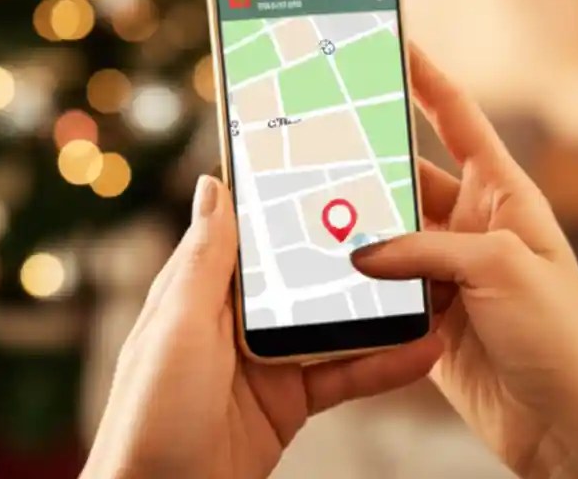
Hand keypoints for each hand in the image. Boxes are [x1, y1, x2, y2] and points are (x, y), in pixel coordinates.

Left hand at [83, 176, 443, 478]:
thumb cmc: (148, 416)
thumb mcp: (177, 328)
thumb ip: (204, 261)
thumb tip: (214, 186)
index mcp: (200, 289)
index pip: (249, 227)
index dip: (285, 196)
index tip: (331, 160)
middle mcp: (234, 318)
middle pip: (302, 271)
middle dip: (349, 248)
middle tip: (406, 216)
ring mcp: (265, 361)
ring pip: (333, 321)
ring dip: (379, 307)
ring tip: (429, 283)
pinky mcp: (289, 402)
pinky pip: (344, 374)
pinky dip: (383, 365)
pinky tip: (421, 351)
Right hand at [352, 46, 577, 478]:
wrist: (563, 424)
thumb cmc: (559, 338)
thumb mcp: (501, 270)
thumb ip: (427, 248)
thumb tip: (363, 248)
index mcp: (506, 196)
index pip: (461, 121)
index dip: (428, 80)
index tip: (396, 43)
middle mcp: (474, 225)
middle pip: (410, 174)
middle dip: (370, 155)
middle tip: (322, 131)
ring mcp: (449, 270)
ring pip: (388, 230)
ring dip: (357, 220)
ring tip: (311, 200)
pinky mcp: (428, 314)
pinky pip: (383, 283)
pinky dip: (356, 276)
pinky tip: (325, 264)